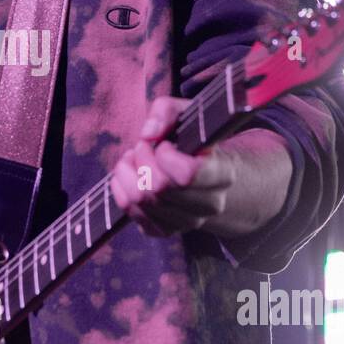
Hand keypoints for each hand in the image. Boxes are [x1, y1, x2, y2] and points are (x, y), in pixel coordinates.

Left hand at [109, 96, 236, 236]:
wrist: (204, 173)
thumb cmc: (193, 138)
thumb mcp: (186, 112)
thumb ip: (166, 111)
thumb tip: (147, 134)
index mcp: (222, 175)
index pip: (187, 175)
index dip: (165, 155)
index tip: (164, 144)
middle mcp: (209, 205)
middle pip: (158, 187)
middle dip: (142, 159)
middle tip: (143, 146)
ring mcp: (187, 222)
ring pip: (140, 201)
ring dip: (127, 173)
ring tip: (134, 158)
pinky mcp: (164, 231)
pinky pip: (130, 213)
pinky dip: (121, 189)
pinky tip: (131, 175)